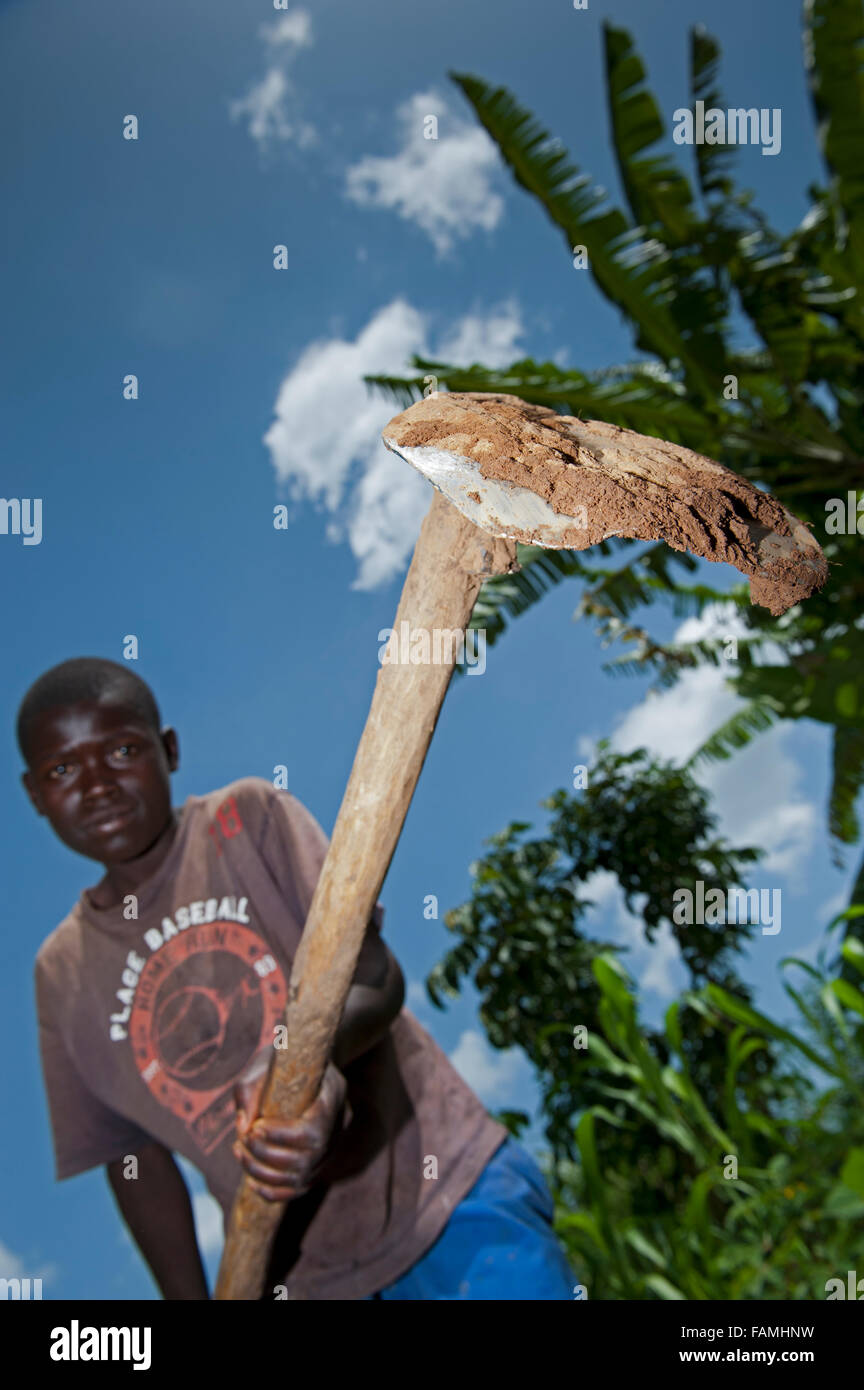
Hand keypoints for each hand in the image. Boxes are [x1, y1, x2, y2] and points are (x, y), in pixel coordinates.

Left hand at [232, 1055, 347, 1202]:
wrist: (308, 1063)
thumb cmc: (285, 1059)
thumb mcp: (264, 1060)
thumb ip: (250, 1089)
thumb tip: (242, 1127)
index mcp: (334, 1092)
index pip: (315, 1129)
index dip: (283, 1136)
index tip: (255, 1127)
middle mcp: (339, 1123)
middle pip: (309, 1157)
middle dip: (267, 1155)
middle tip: (240, 1141)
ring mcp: (332, 1146)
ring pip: (302, 1177)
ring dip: (264, 1173)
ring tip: (239, 1153)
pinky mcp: (320, 1161)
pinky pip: (300, 1188)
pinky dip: (274, 1192)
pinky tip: (251, 1182)